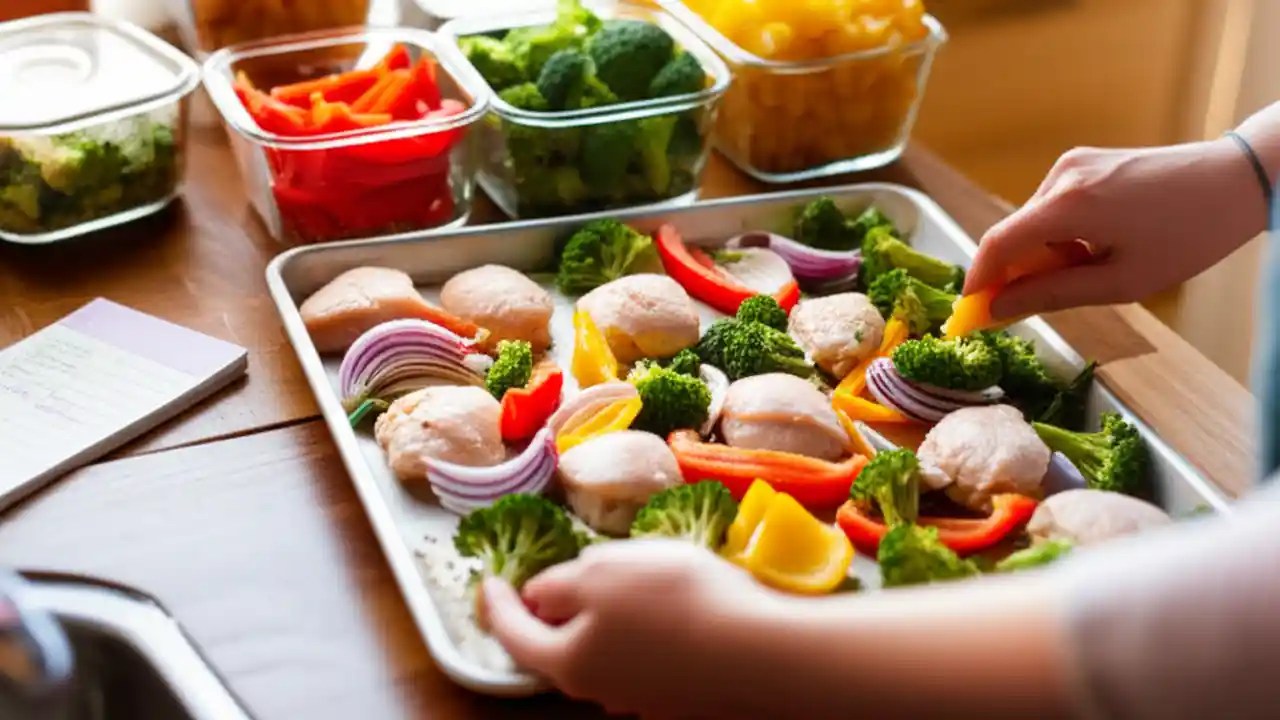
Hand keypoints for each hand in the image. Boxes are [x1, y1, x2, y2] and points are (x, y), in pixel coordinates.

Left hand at [483, 539, 764, 718]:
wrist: (762, 651)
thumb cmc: (673, 602)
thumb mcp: (602, 573)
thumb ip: (559, 586)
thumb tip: (539, 598)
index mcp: (569, 661)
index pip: (514, 635)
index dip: (497, 604)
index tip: (488, 580)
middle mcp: (601, 690)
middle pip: (560, 649)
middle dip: (552, 614)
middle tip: (548, 582)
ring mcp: (645, 698)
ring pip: (605, 655)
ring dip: (600, 622)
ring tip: (612, 587)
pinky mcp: (683, 694)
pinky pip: (646, 657)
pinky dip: (640, 631)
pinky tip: (663, 606)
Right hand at [964, 138, 1267, 320]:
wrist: (1237, 179)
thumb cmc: (1188, 236)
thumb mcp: (1121, 282)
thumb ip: (1052, 295)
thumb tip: (998, 310)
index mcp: (1069, 204)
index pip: (996, 244)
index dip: (978, 281)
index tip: (970, 313)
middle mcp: (1062, 176)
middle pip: (1015, 234)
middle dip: (1018, 273)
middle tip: (1037, 307)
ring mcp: (1073, 163)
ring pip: (1035, 223)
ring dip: (1045, 254)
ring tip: (1093, 271)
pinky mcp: (1086, 161)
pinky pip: (1054, 207)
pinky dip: (1061, 235)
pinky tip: (1099, 247)